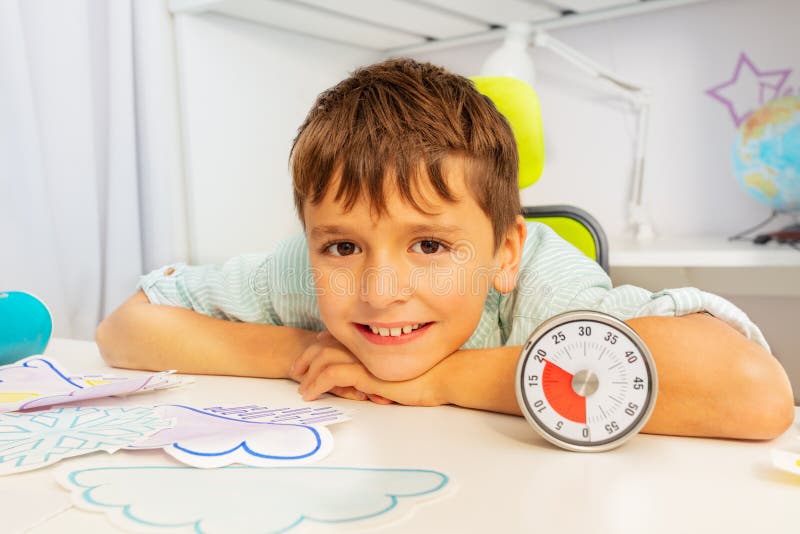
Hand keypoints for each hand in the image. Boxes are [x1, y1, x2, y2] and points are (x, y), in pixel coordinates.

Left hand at [296, 334, 444, 406]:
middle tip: (295, 371)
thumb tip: (367, 388)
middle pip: (325, 345)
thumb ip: (381, 375)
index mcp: (374, 342)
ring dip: (307, 372)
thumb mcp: (398, 374)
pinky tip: (310, 393)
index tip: (310, 355)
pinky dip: (316, 383)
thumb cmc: (428, 377)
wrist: (444, 377)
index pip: (339, 338)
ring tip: (300, 386)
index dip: (320, 345)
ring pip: (323, 358)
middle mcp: (367, 345)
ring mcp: (365, 358)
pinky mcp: (366, 373)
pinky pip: (332, 374)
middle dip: (306, 357)